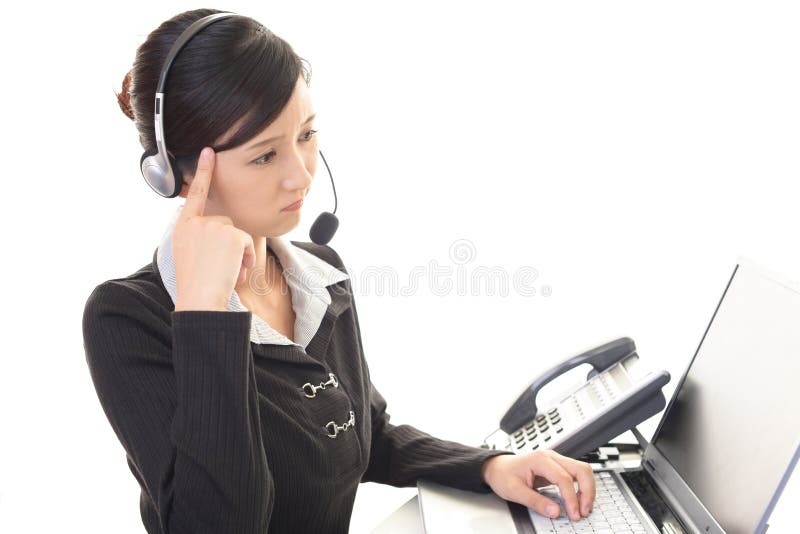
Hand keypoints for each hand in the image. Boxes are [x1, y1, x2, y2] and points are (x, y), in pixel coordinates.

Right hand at [172, 147, 256, 311]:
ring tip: (225, 272)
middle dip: (230, 246)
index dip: (203, 171)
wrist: (200, 300)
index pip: (194, 194)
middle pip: (225, 223)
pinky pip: (248, 242)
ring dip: (238, 254)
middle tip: (219, 268)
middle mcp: (195, 222)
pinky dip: (246, 258)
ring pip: (237, 233)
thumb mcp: (192, 255)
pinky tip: (234, 271)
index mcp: (183, 227)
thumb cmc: (198, 285)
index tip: (208, 151)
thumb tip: (225, 231)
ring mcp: (212, 226)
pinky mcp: (229, 233)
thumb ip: (203, 237)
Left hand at [481, 450, 594, 520]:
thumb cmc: (503, 475)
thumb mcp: (514, 491)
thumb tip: (555, 512)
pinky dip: (583, 487)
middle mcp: (551, 457)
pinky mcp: (557, 467)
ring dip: (587, 489)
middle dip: (587, 492)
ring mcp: (556, 460)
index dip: (571, 498)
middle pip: (581, 469)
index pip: (564, 478)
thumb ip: (535, 502)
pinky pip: (577, 474)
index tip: (573, 514)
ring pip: (582, 470)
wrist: (497, 467)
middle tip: (583, 511)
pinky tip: (580, 500)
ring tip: (584, 508)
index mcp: (540, 460)